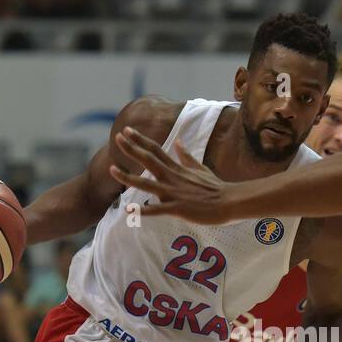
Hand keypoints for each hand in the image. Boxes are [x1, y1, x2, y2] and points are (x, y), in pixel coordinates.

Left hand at [109, 128, 240, 223]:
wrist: (230, 202)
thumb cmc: (216, 188)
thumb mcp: (200, 168)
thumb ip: (186, 156)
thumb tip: (177, 142)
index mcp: (177, 168)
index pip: (155, 150)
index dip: (140, 140)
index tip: (127, 130)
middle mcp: (172, 177)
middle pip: (148, 160)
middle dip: (132, 149)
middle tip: (118, 137)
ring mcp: (174, 192)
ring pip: (146, 184)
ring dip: (128, 177)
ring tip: (111, 170)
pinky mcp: (178, 208)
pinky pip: (157, 210)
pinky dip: (142, 211)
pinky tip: (129, 211)